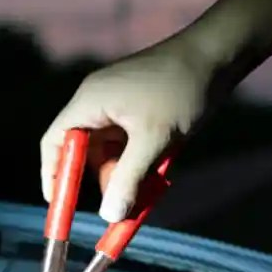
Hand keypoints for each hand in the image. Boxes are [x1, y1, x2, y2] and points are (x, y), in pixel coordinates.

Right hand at [39, 40, 213, 222]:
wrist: (218, 54)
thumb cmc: (181, 90)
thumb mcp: (154, 139)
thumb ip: (128, 178)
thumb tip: (109, 217)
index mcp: (89, 101)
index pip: (54, 142)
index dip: (53, 175)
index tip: (60, 206)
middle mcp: (97, 101)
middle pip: (84, 151)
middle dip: (103, 179)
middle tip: (123, 202)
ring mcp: (118, 103)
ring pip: (110, 150)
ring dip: (127, 171)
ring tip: (151, 186)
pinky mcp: (138, 107)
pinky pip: (129, 142)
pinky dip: (140, 160)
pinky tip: (160, 170)